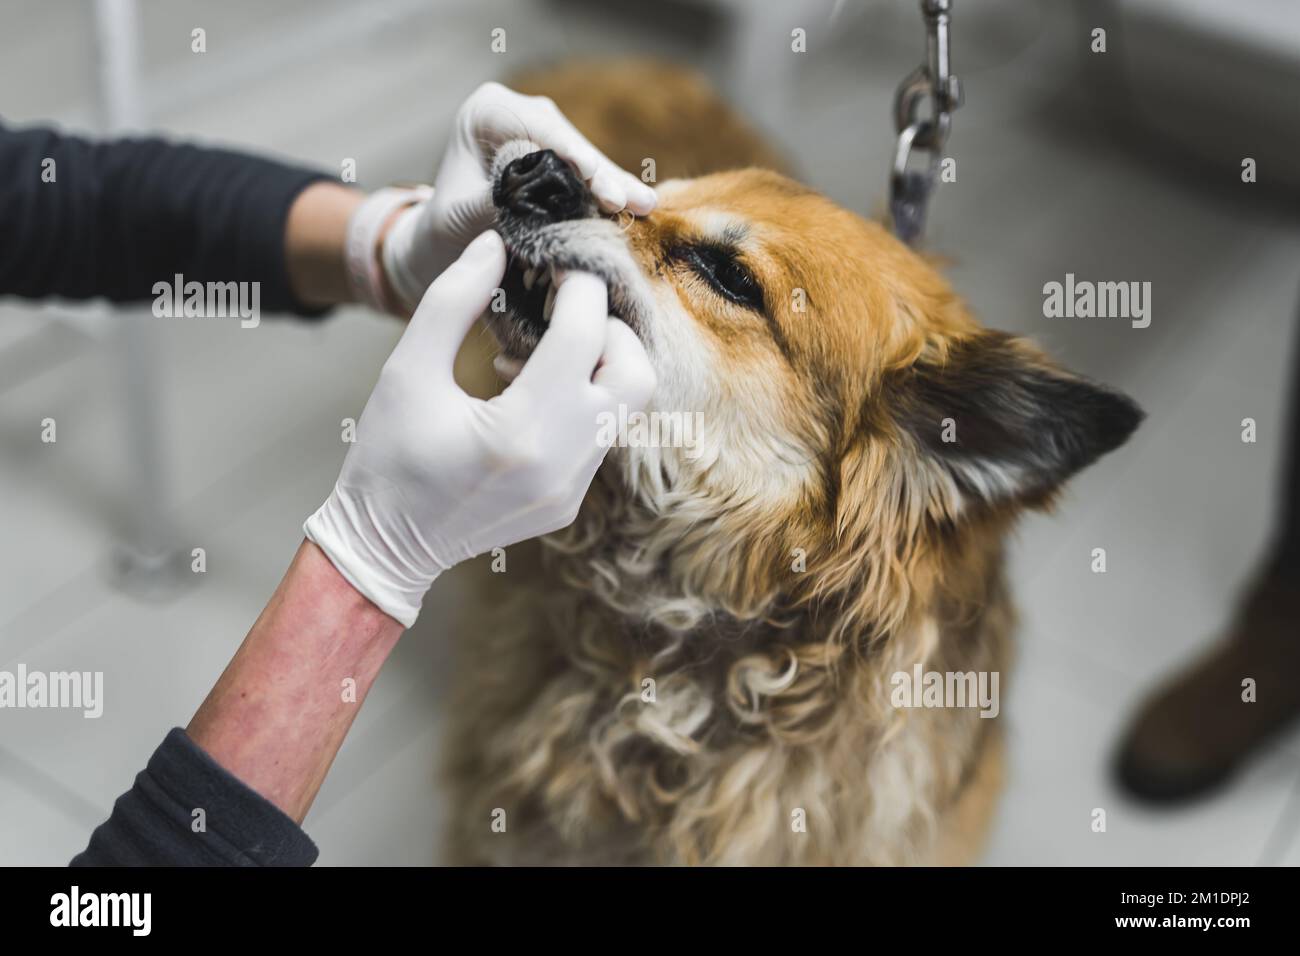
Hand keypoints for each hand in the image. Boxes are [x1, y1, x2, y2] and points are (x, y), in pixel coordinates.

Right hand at [304, 231, 655, 626]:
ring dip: (598, 363)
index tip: (556, 264)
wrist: (385, 546)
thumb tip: (497, 244)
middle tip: (564, 307)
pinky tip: (532, 390)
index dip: (578, 285)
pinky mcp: (570, 501)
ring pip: (625, 405)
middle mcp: (562, 464)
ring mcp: (572, 489)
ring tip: (542, 349)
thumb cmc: (387, 455)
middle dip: (608, 326)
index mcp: (521, 430)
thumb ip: (453, 299)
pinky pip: (600, 435)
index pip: (585, 334)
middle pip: (635, 371)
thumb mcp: (407, 369)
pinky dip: (581, 399)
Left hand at [378, 82, 656, 311]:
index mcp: (485, 110)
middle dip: (600, 174)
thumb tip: (544, 200)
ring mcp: (542, 134)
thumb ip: (498, 201)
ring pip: (583, 159)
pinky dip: (609, 194)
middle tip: (629, 200)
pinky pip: (587, 177)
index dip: (570, 157)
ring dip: (613, 185)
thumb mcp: (461, 215)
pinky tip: (640, 206)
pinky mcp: (559, 159)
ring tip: (644, 205)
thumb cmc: (442, 228)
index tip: (596, 181)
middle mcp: (518, 112)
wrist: (440, 244)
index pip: (536, 131)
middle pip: (567, 143)